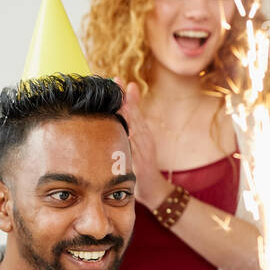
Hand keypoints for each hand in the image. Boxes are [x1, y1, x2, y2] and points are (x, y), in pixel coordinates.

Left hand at [115, 78, 171, 207]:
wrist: (154, 190)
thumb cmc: (142, 164)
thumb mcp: (138, 140)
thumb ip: (133, 119)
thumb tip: (128, 94)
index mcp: (142, 132)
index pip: (132, 109)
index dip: (124, 94)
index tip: (115, 79)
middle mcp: (144, 138)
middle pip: (134, 115)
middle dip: (124, 99)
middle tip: (115, 82)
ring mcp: (144, 151)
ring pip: (135, 131)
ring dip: (126, 116)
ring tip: (117, 102)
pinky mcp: (141, 165)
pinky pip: (134, 152)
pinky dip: (130, 142)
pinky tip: (124, 133)